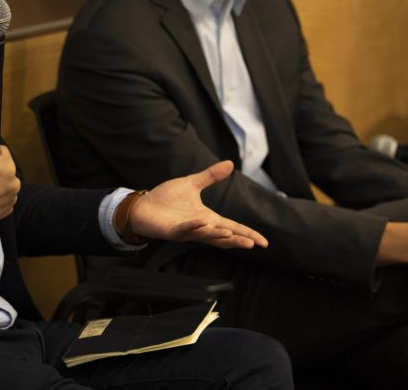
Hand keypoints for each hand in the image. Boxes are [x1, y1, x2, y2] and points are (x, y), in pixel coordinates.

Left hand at [129, 160, 267, 249]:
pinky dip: (194, 227)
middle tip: (253, 244)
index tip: (264, 242)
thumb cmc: (166, 198)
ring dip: (219, 236)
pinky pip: (184, 230)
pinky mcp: (172, 231)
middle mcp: (200, 227)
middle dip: (238, 240)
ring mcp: (186, 231)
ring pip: (206, 236)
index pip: (232, 227)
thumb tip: (230, 163)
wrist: (143, 205)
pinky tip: (203, 222)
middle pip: (223, 237)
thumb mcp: (191, 184)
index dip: (247, 233)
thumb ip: (210, 176)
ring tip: (233, 236)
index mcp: (207, 218)